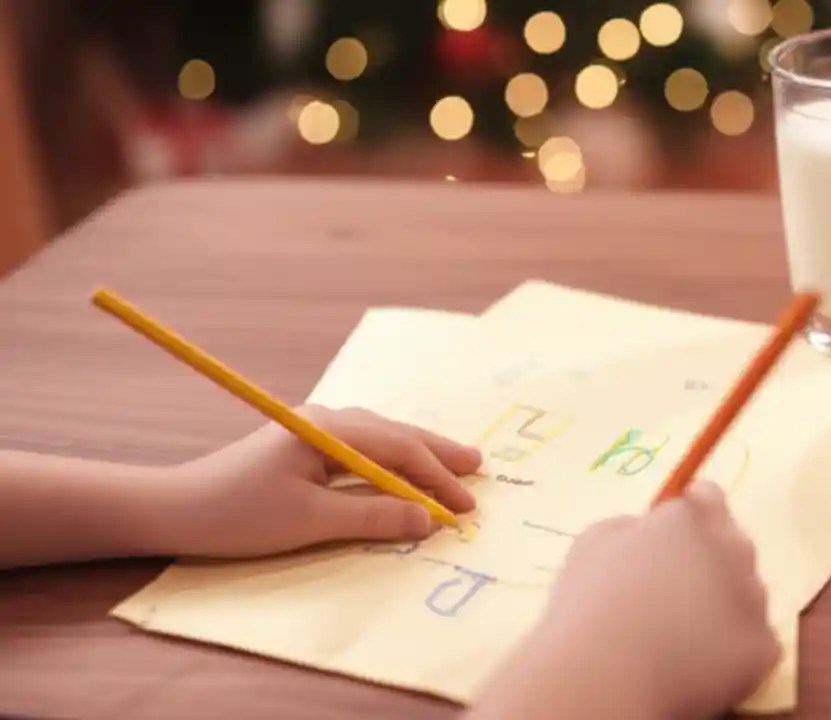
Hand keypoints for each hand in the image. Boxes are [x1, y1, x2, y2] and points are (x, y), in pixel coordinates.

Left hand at [169, 406, 480, 557]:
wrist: (173, 507)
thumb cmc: (238, 513)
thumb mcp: (310, 521)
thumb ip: (372, 516)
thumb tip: (426, 518)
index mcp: (328, 429)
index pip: (399, 449)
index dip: (437, 478)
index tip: (465, 507)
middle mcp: (325, 420)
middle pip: (395, 433)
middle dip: (438, 453)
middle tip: (478, 468)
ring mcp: (313, 430)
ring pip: (380, 437)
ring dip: (417, 453)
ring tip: (452, 464)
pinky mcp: (302, 447)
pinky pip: (362, 446)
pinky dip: (391, 458)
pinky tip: (402, 467)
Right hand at [470, 482, 778, 719]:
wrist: (607, 675)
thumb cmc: (590, 603)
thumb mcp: (596, 542)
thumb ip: (633, 528)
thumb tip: (648, 533)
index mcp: (692, 519)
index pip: (709, 497)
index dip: (693, 511)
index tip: (679, 531)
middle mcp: (734, 550)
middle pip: (732, 546)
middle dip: (709, 561)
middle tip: (675, 592)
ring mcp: (754, 599)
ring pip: (746, 595)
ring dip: (724, 605)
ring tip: (683, 634)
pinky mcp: (763, 647)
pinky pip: (755, 641)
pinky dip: (734, 650)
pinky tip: (700, 663)